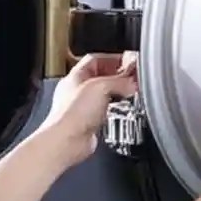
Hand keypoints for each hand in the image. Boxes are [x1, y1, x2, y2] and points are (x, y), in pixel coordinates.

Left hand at [41, 53, 137, 168]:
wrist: (66, 141)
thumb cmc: (73, 113)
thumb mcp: (102, 87)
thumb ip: (121, 81)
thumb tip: (133, 81)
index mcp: (75, 76)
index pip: (96, 60)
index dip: (113, 59)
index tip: (128, 62)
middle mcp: (76, 91)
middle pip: (100, 77)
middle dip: (117, 77)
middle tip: (131, 78)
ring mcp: (81, 107)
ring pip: (102, 95)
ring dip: (116, 93)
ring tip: (128, 93)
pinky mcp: (87, 122)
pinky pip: (103, 111)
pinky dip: (113, 109)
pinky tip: (120, 111)